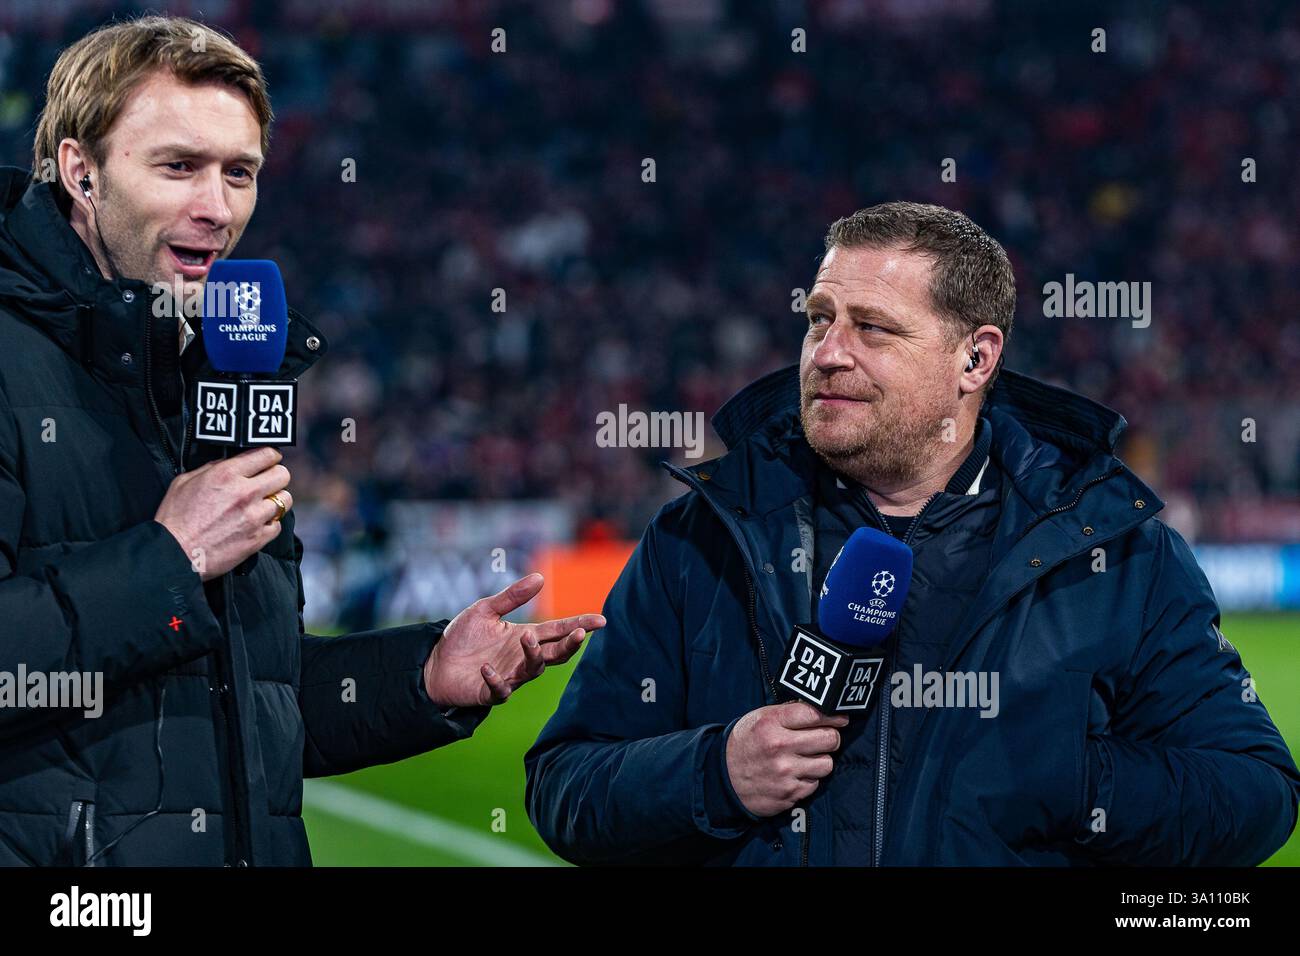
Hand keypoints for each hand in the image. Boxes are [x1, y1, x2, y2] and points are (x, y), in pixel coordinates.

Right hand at [154, 446, 291, 581]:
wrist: (173, 554)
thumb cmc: (175, 519)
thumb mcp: (185, 481)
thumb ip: (212, 468)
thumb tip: (230, 462)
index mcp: (226, 474)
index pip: (267, 454)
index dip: (270, 456)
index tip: (269, 460)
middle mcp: (245, 492)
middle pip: (283, 474)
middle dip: (276, 476)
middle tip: (267, 482)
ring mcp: (254, 516)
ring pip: (285, 499)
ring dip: (275, 501)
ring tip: (262, 505)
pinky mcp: (258, 538)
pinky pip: (278, 525)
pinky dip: (270, 524)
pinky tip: (256, 524)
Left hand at [423, 572, 605, 707]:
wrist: (434, 664)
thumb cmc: (462, 638)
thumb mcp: (485, 609)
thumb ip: (512, 597)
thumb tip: (540, 577)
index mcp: (525, 636)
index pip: (557, 630)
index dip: (579, 625)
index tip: (600, 620)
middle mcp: (522, 658)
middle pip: (555, 653)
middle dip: (569, 644)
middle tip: (577, 633)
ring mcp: (509, 676)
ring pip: (533, 670)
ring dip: (532, 654)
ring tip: (525, 637)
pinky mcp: (490, 693)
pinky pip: (500, 689)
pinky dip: (496, 680)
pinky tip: (486, 668)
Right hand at [725, 701, 848, 816]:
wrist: (723, 778)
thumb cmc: (746, 743)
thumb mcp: (760, 718)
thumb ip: (788, 712)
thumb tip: (820, 708)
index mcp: (771, 723)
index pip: (815, 714)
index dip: (833, 715)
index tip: (840, 718)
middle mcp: (779, 747)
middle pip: (829, 739)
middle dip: (831, 737)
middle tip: (825, 737)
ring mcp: (785, 773)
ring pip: (827, 763)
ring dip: (821, 760)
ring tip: (807, 757)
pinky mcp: (789, 793)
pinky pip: (815, 783)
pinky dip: (809, 778)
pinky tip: (796, 773)